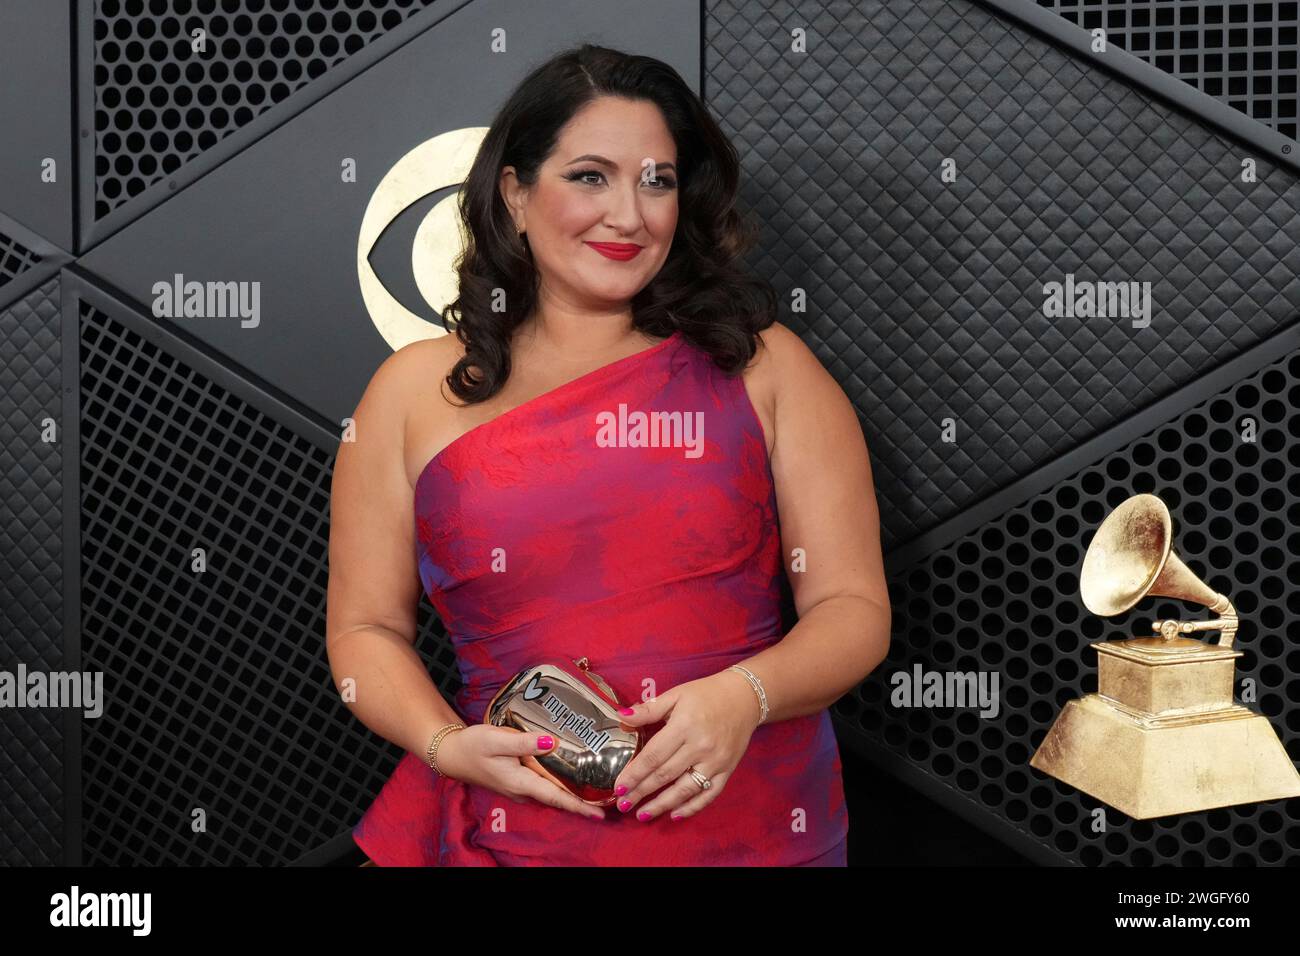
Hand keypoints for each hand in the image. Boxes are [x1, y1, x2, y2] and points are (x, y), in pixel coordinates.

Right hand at [433, 723, 605, 820]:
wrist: (452, 754)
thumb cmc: (473, 745)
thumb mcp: (497, 739)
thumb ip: (524, 742)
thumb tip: (551, 743)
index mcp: (521, 781)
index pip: (556, 796)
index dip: (579, 805)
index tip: (600, 813)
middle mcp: (523, 789)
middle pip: (558, 797)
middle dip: (584, 800)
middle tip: (610, 799)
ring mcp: (520, 786)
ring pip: (552, 791)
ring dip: (574, 792)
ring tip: (599, 788)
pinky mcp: (518, 779)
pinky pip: (545, 783)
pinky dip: (561, 782)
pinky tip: (573, 773)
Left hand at [611, 670, 762, 821]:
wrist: (745, 697)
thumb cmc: (706, 694)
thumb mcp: (675, 695)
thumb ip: (648, 709)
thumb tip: (621, 718)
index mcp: (684, 726)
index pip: (654, 756)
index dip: (635, 773)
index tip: (618, 787)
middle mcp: (700, 747)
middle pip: (665, 775)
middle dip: (642, 792)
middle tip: (623, 804)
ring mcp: (716, 761)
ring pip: (685, 789)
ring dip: (662, 805)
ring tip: (642, 815)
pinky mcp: (727, 770)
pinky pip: (709, 795)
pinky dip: (692, 807)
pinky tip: (674, 815)